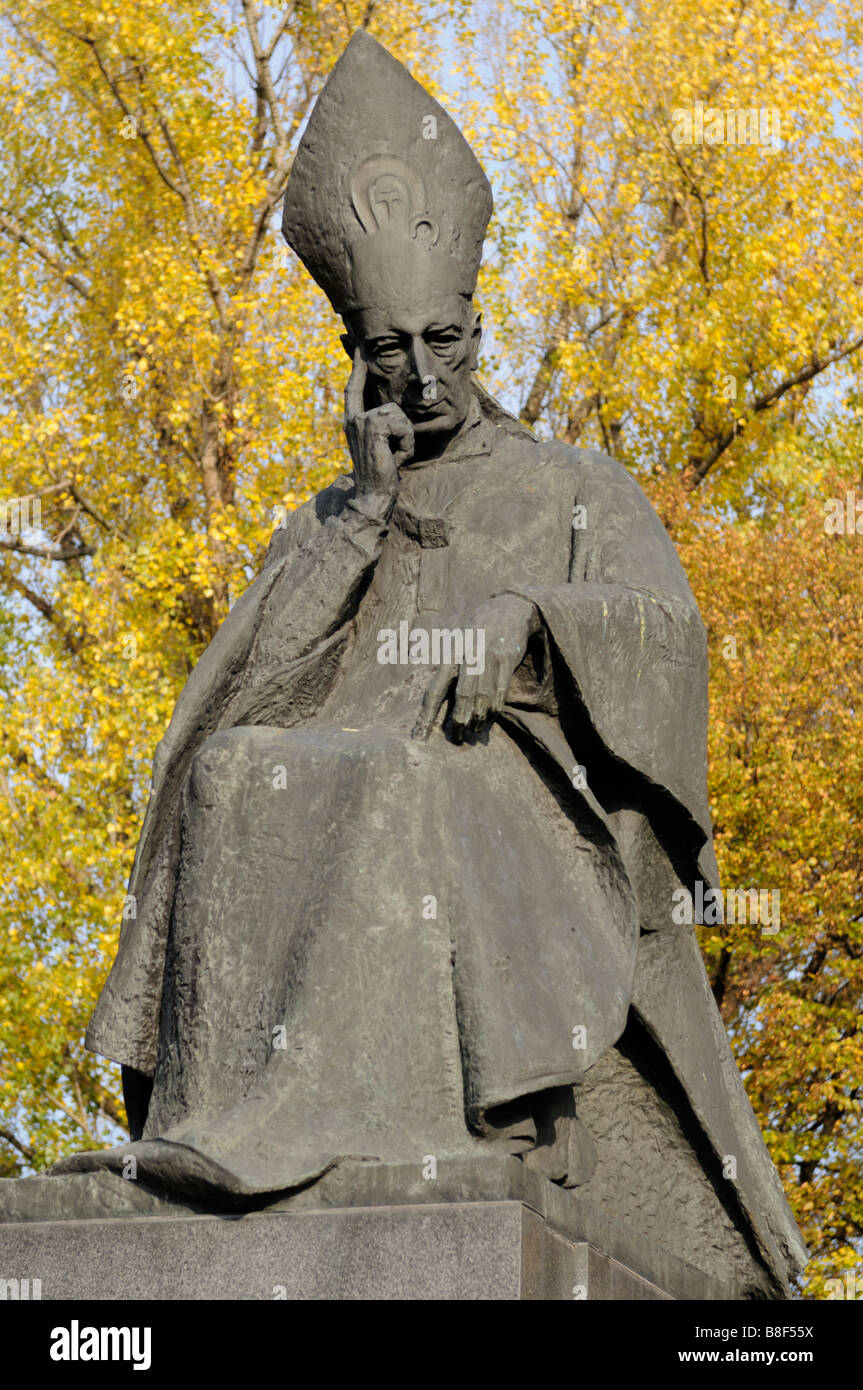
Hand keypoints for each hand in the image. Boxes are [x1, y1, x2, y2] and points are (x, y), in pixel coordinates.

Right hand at [344, 349, 413, 505]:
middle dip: (402, 433)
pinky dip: (407, 445)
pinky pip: (404, 426)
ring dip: (405, 440)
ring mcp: (362, 421)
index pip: (354, 388)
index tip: (360, 347)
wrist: (372, 496)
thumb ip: (380, 426)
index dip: (358, 367)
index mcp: (352, 421)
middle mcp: (353, 419)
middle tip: (392, 457)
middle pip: (391, 407)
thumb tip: (391, 412)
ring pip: (400, 416)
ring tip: (392, 457)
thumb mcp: (378, 446)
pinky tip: (395, 459)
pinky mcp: (375, 426)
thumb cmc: (380, 474)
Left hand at [412, 594, 540, 741]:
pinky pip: (500, 691)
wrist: (509, 608)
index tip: (419, 737)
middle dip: (460, 722)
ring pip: (483, 697)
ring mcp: (488, 656)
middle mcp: (467, 655)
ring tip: (475, 730)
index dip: (426, 716)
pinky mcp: (507, 658)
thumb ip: (447, 667)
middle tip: (458, 738)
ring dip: (479, 718)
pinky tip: (491, 717)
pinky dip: (495, 708)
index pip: (434, 690)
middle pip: (462, 697)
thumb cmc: (477, 630)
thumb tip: (434, 699)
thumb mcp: (456, 641)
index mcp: (449, 654)